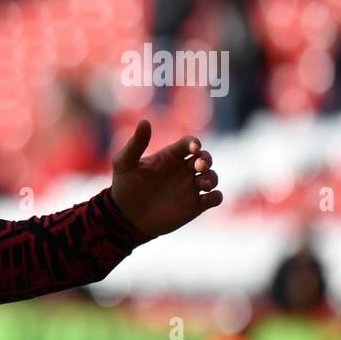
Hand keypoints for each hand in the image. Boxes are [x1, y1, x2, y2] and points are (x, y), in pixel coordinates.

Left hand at [110, 119, 222, 239]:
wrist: (125, 217)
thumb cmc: (124, 187)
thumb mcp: (125, 164)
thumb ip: (136, 144)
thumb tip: (144, 121)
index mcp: (170, 157)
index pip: (189, 144)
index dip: (194, 143)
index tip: (194, 148)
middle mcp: (183, 170)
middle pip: (205, 158)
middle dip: (207, 159)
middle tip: (199, 167)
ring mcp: (190, 187)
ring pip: (212, 177)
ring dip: (212, 178)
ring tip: (203, 184)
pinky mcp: (195, 205)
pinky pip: (214, 198)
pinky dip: (216, 196)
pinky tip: (208, 198)